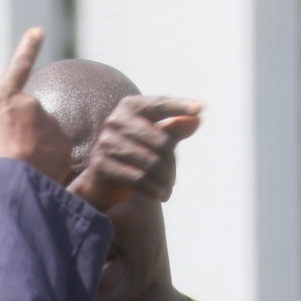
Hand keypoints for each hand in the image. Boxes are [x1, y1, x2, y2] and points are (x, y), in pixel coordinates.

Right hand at [0, 28, 69, 182]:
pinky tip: (33, 177)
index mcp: (2, 99)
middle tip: (7, 158)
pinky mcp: (63, 145)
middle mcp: (29, 104)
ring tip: (18, 171)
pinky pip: (55, 154)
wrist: (5, 184)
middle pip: (28, 119)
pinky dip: (46, 164)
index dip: (28, 48)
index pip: (18, 67)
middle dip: (21, 135)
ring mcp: (49, 124)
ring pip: (43, 137)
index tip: (39, 31)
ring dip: (33, 151)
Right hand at [70, 94, 201, 210]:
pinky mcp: (101, 163)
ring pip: (150, 162)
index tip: (200, 108)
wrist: (105, 178)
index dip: (179, 106)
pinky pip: (136, 178)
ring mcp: (106, 141)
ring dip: (163, 181)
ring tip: (167, 190)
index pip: (160, 104)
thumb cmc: (136, 151)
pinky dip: (152, 189)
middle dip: (171, 164)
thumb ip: (176, 127)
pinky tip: (159, 196)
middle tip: (173, 180)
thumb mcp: (157, 138)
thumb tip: (196, 119)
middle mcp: (116, 119)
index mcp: (131, 106)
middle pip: (160, 141)